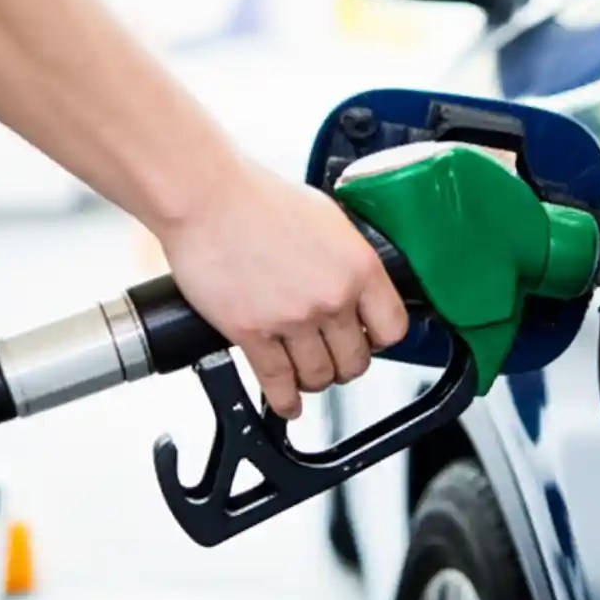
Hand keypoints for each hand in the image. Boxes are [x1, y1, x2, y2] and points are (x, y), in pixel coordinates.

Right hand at [154, 156, 408, 419]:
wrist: (207, 197)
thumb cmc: (257, 198)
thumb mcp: (325, 217)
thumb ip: (346, 256)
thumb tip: (353, 280)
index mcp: (358, 266)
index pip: (393, 328)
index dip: (380, 339)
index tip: (370, 340)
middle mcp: (332, 297)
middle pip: (356, 361)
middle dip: (345, 364)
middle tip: (334, 357)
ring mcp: (292, 319)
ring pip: (319, 377)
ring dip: (314, 380)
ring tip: (307, 374)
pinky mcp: (252, 333)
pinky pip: (277, 383)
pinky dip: (285, 401)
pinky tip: (287, 402)